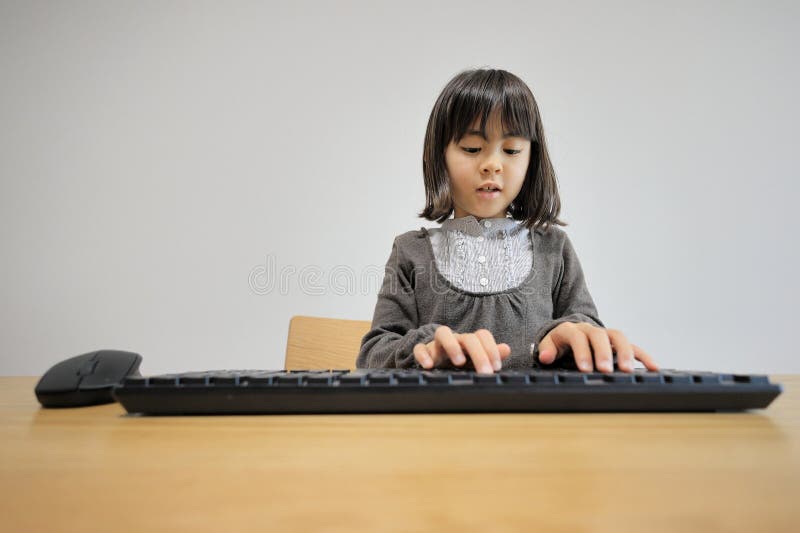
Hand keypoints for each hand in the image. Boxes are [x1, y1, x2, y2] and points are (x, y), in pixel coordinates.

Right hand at [413, 326, 510, 373]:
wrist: (433, 358)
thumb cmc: (458, 359)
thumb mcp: (474, 359)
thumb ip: (490, 354)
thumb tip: (507, 349)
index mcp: (469, 340)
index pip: (482, 335)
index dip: (491, 349)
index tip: (496, 367)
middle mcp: (455, 338)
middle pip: (468, 337)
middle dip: (479, 354)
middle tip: (485, 372)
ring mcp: (438, 343)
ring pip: (442, 333)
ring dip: (452, 346)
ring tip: (459, 363)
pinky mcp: (424, 351)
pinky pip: (420, 347)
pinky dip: (423, 355)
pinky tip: (429, 366)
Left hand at [537, 322, 658, 372]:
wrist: (569, 333)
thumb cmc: (559, 343)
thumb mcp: (548, 344)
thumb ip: (546, 349)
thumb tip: (545, 357)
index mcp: (572, 329)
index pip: (577, 336)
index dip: (582, 351)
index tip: (585, 369)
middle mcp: (590, 329)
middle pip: (599, 335)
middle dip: (603, 353)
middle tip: (605, 370)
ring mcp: (605, 335)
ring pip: (618, 337)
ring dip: (625, 352)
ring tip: (627, 370)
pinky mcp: (617, 343)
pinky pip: (632, 346)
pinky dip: (643, 355)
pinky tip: (653, 367)